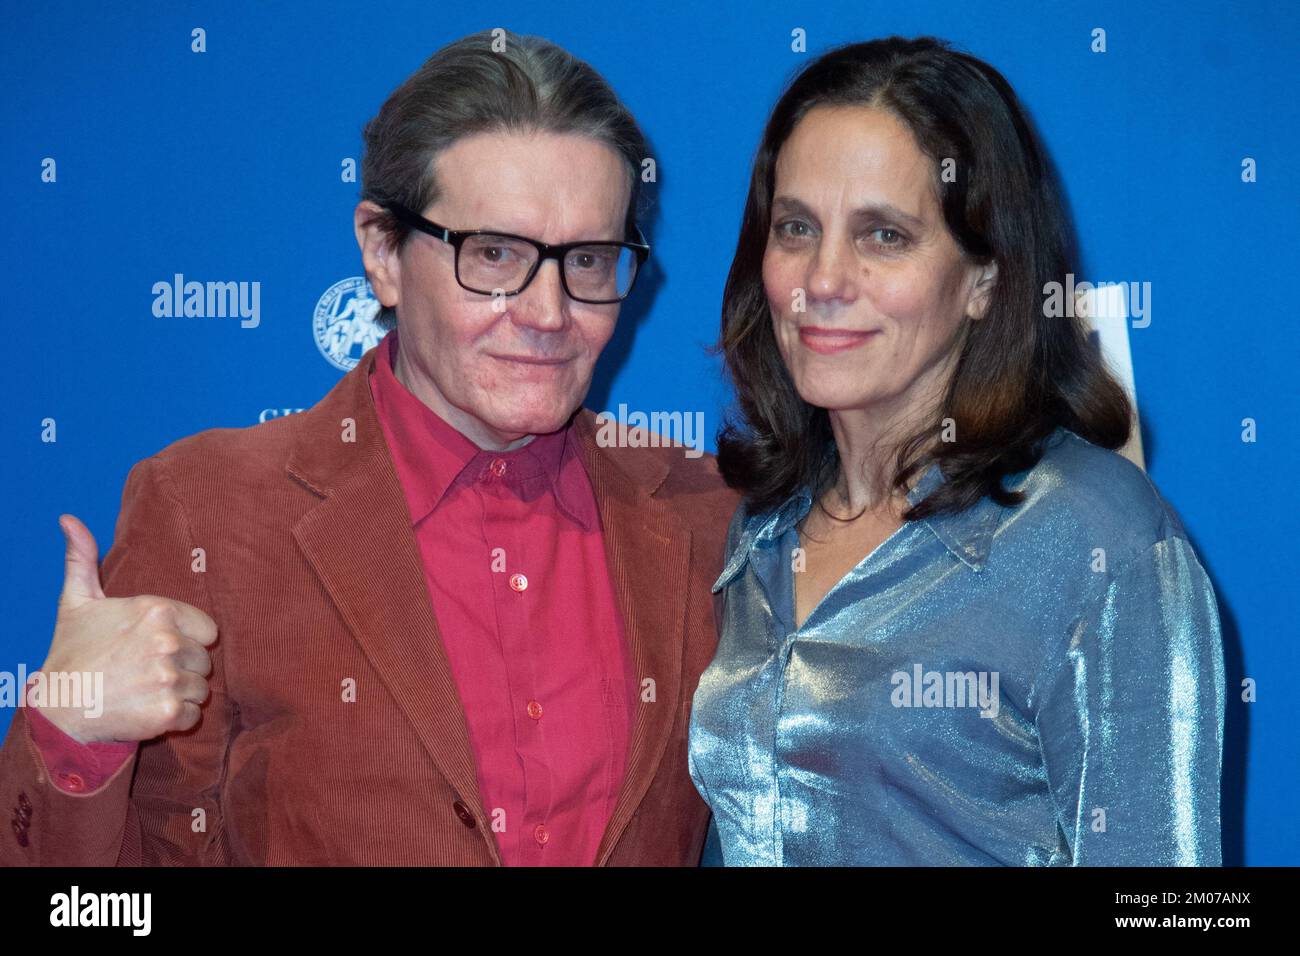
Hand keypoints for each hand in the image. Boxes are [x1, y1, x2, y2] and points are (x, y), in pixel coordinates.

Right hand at [33, 514, 217, 744]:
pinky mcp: (167, 712)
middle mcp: (167, 642)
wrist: (57, 710)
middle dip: (182, 668)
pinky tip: (145, 710)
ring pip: (201, 688)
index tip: (156, 648)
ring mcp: (168, 678)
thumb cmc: (73, 654)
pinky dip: (175, 719)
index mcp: (157, 610)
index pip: (208, 630)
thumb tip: (69, 519)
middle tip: (145, 672)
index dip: (186, 641)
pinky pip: (193, 715)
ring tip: (144, 691)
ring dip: (179, 694)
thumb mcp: (76, 602)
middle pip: (205, 660)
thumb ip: (82, 559)